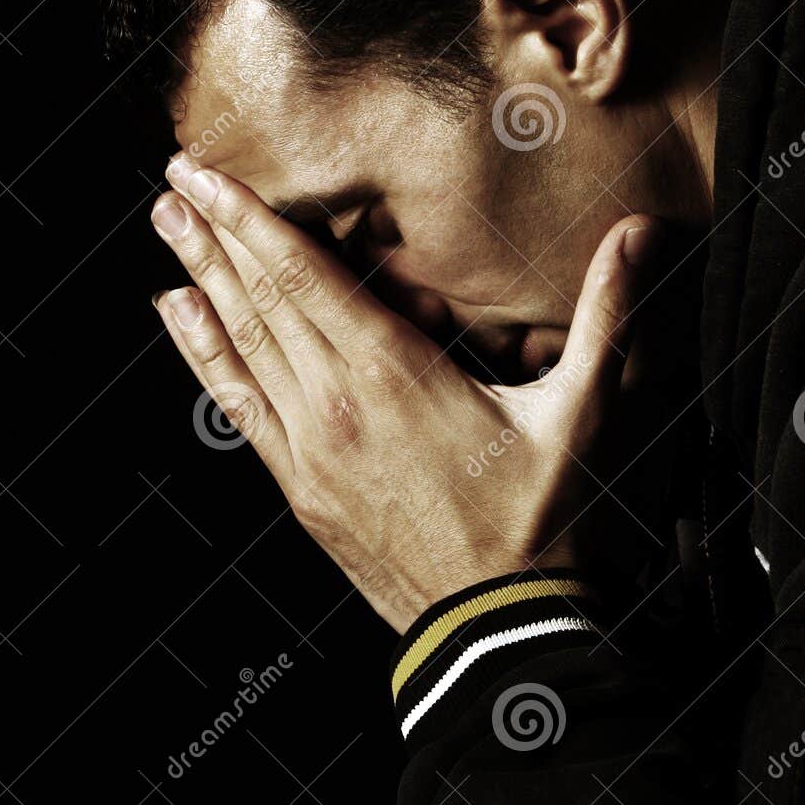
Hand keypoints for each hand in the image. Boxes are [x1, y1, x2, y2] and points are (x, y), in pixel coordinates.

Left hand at [150, 152, 656, 631]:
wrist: (495, 630)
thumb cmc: (542, 521)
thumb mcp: (583, 412)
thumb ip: (605, 316)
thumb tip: (639, 233)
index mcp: (396, 373)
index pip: (306, 276)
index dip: (251, 219)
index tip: (210, 174)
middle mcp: (338, 403)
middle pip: (261, 300)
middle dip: (213, 233)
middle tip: (173, 178)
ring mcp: (311, 449)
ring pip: (242, 347)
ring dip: (200, 279)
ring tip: (165, 225)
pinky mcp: (301, 488)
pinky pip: (240, 408)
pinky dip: (206, 357)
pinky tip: (180, 317)